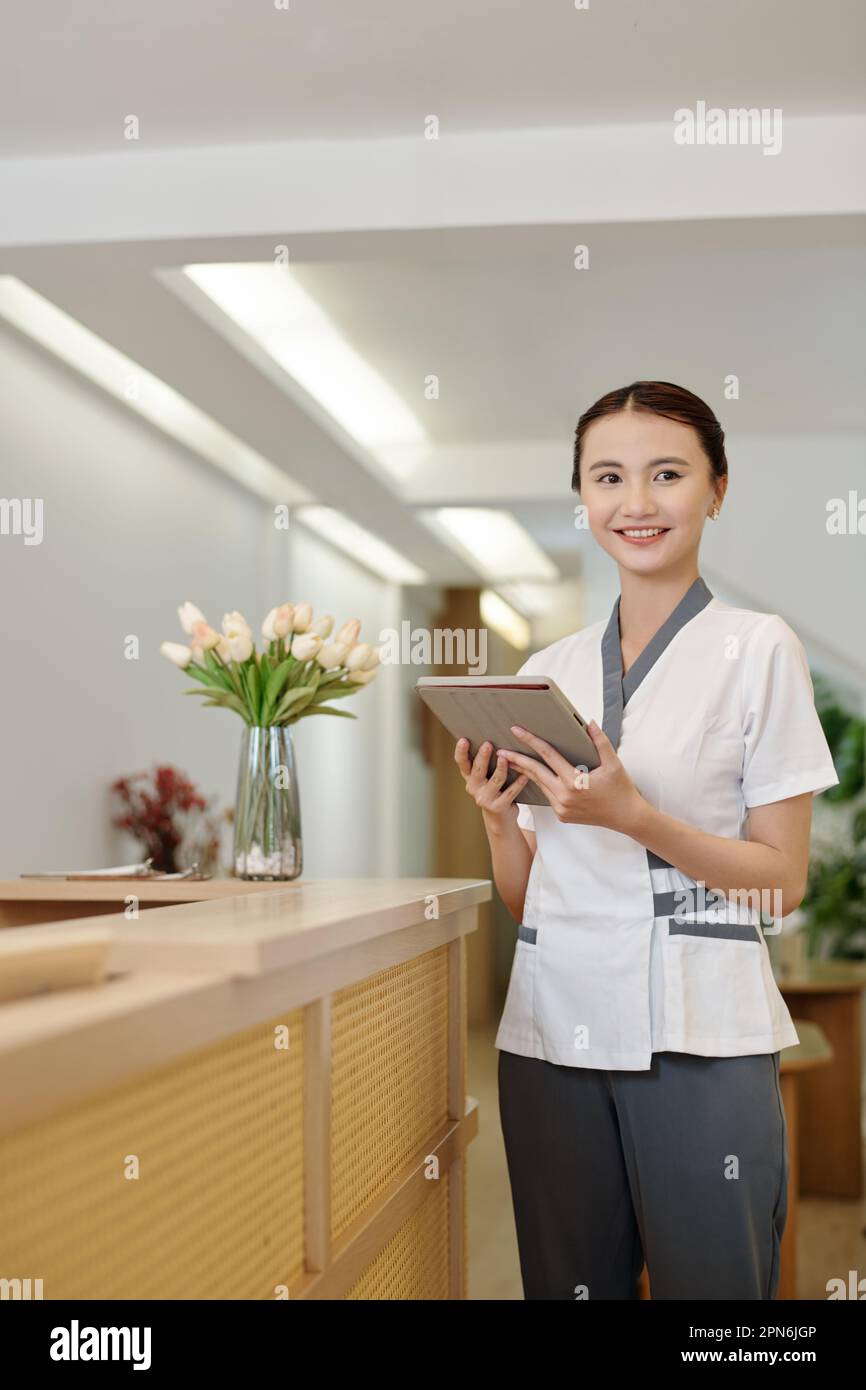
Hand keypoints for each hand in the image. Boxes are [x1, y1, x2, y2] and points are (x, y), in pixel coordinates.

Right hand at [454, 737, 528, 822]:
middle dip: (482, 757)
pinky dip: (519, 782)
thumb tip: (493, 736)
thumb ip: (484, 762)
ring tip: (506, 758)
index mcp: (469, 777)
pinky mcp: (499, 806)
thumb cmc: (494, 790)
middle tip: (488, 744)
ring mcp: (485, 798)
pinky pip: (511, 792)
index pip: (462, 763)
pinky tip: (525, 774)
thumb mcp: (484, 777)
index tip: (464, 739)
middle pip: (477, 770)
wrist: (499, 818)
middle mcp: (474, 788)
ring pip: (495, 780)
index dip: (461, 751)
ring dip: (501, 768)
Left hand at [499, 720, 644, 833]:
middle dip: (516, 760)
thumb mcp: (613, 763)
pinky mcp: (561, 816)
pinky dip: (541, 784)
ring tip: (510, 761)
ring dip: (525, 772)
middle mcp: (563, 797)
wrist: (626, 817)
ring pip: (540, 785)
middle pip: (535, 772)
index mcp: (574, 782)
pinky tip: (532, 776)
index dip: (531, 741)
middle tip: (500, 750)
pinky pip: (547, 796)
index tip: (517, 731)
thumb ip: (600, 741)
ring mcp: (561, 809)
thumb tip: (589, 722)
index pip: (547, 756)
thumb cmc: (621, 789)